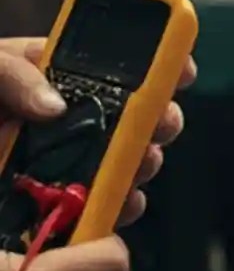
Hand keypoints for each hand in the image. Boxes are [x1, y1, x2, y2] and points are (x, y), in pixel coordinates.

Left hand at [0, 38, 194, 227]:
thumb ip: (11, 72)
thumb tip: (54, 105)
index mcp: (41, 80)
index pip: (104, 64)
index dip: (151, 62)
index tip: (181, 67)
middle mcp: (57, 124)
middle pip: (126, 116)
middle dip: (156, 118)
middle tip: (163, 121)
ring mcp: (57, 166)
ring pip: (121, 162)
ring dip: (143, 161)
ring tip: (145, 161)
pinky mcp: (54, 208)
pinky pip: (101, 208)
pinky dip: (120, 206)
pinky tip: (125, 201)